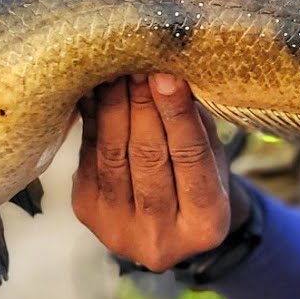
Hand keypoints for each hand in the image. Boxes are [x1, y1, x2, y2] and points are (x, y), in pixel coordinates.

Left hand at [72, 74, 249, 271]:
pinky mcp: (87, 211)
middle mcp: (160, 236)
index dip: (177, 115)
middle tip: (138, 62)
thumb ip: (195, 125)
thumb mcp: (212, 158)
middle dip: (142, 105)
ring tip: (116, 68)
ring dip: (113, 105)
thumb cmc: (197, 180)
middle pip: (148, 157)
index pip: (191, 160)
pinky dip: (94, 118)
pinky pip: (90, 155)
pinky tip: (97, 89)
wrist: (166, 225)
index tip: (167, 76)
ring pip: (113, 155)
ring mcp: (117, 228)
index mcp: (205, 225)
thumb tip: (169, 72)